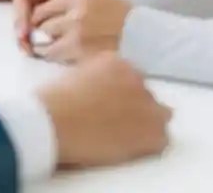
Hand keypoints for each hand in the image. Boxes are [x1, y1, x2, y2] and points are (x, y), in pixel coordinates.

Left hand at [13, 0, 131, 62]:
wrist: (144, 37)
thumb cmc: (121, 19)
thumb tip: (45, 3)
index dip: (38, 11)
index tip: (39, 20)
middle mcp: (76, 6)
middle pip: (40, 15)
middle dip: (39, 27)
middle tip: (42, 36)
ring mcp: (75, 26)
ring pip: (43, 33)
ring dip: (43, 41)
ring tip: (52, 47)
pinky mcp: (77, 47)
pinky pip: (50, 51)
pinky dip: (49, 54)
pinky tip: (57, 56)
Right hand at [36, 53, 171, 168]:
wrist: (54, 122)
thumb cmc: (52, 102)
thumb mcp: (70, 76)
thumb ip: (89, 77)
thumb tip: (92, 90)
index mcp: (115, 62)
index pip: (129, 77)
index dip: (120, 94)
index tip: (109, 105)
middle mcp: (136, 77)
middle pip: (145, 94)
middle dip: (133, 107)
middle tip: (114, 122)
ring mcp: (148, 103)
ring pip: (159, 115)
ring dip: (144, 124)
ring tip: (123, 137)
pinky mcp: (152, 130)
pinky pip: (160, 140)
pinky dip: (147, 146)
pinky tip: (128, 149)